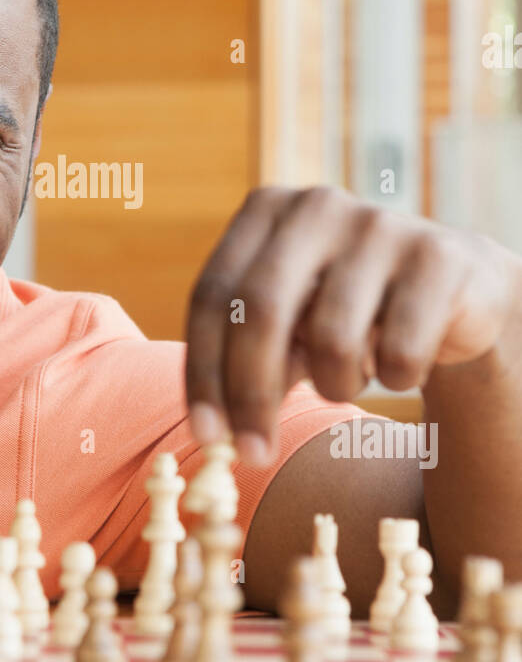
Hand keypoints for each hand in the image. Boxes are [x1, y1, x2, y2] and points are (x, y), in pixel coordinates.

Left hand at [185, 185, 518, 466]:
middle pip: (261, 313)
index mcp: (266, 210)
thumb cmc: (352, 311)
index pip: (213, 296)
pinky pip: (400, 352)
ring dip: (337, 384)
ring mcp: (380, 225)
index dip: (203, 371)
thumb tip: (213, 429)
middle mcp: (317, 206)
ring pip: (332, 341)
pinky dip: (396, 378)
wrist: (457, 288)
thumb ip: (246, 358)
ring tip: (354, 375)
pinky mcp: (438, 258)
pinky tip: (404, 360)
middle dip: (251, 395)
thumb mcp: (290, 324)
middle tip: (253, 455)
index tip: (205, 435)